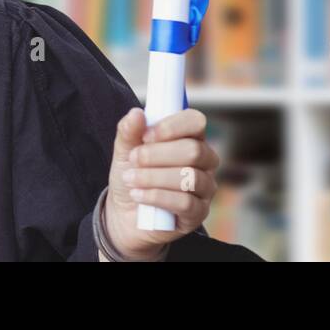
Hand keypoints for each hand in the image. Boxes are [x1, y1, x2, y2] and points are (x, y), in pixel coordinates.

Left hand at [103, 107, 219, 260]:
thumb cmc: (133, 176)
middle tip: (134, 159)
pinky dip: (157, 197)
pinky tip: (139, 196)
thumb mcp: (125, 152)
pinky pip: (185, 203)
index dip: (172, 126)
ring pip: (189, 178)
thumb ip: (129, 131)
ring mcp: (205, 187)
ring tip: (131, 179)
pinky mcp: (199, 213)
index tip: (146, 135)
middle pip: (194, 150)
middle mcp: (204, 160)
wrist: (124, 215)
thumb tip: (136, 113)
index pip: (195, 122)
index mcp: (190, 138)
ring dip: (154, 177)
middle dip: (158, 155)